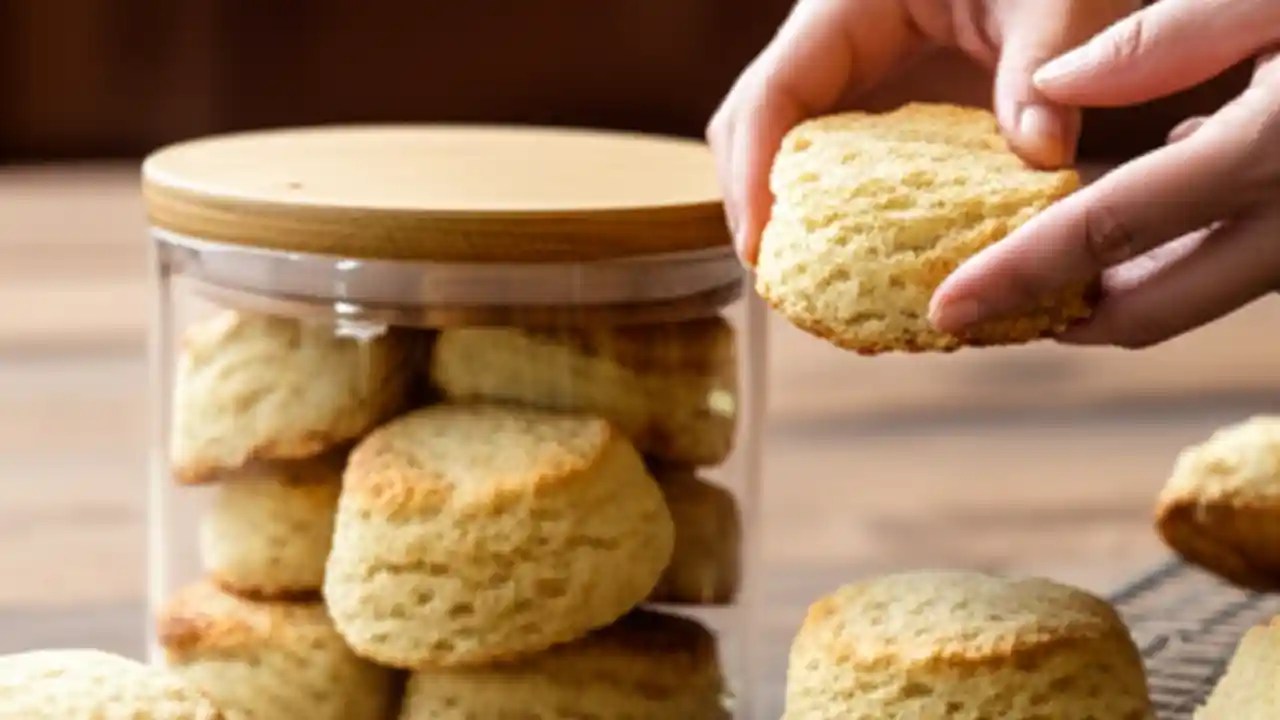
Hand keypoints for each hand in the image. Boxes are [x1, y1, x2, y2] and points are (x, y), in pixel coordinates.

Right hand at [706, 0, 1138, 264]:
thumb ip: (1042, 68)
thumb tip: (1042, 157)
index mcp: (845, 6)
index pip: (770, 95)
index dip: (751, 174)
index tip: (761, 248)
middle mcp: (834, 43)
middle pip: (754, 127)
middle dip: (754, 203)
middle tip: (780, 280)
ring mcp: (854, 75)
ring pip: (787, 148)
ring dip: (789, 212)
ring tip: (814, 285)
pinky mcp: (884, 103)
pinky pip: (838, 162)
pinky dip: (841, 211)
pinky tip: (869, 261)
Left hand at [931, 0, 1279, 348]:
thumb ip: (1172, 39)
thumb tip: (1053, 86)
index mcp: (1265, 156)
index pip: (1107, 231)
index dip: (1019, 274)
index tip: (948, 307)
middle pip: (1145, 309)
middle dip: (1052, 315)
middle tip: (977, 309)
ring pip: (1184, 299)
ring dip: (1105, 297)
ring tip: (1021, 277)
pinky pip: (1221, 273)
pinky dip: (1160, 265)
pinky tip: (1118, 225)